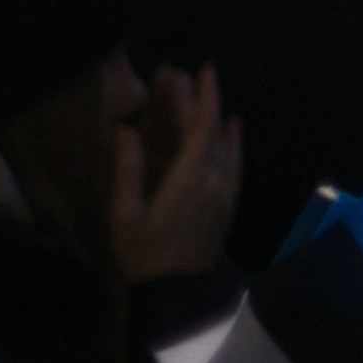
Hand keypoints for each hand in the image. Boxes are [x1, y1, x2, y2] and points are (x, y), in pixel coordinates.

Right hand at [107, 65, 239, 283]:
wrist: (178, 292)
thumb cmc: (145, 254)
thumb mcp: (126, 215)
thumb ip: (128, 170)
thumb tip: (126, 130)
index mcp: (192, 179)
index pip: (200, 126)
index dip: (197, 97)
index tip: (193, 70)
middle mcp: (217, 178)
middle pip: (210, 129)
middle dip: (196, 100)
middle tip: (180, 75)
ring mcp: (228, 189)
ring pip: (225, 142)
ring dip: (214, 114)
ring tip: (201, 90)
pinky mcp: (230, 201)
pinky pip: (236, 159)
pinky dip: (234, 138)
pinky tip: (233, 124)